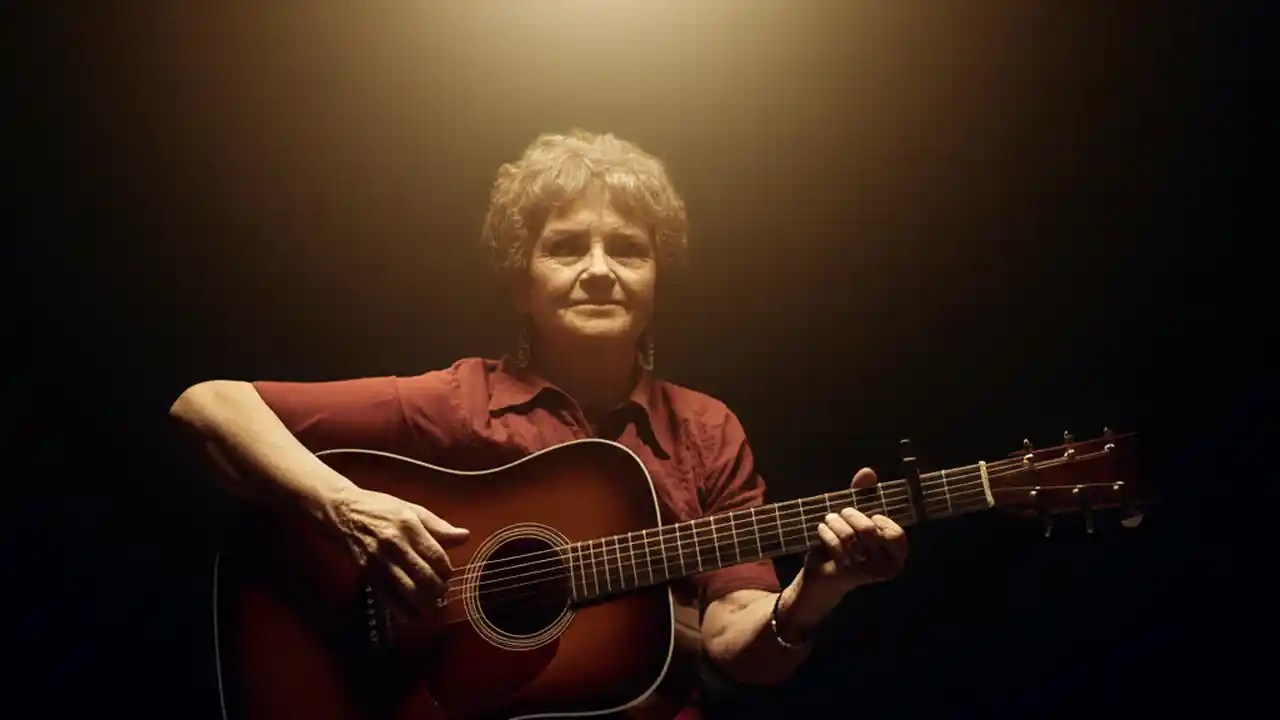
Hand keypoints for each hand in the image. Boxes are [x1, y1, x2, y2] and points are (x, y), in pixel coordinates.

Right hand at [324, 486, 469, 618]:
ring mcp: (380, 562)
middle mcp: (394, 546)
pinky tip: (415, 617)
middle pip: (424, 577)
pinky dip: (404, 612)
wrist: (345, 513)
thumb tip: (465, 536)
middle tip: (443, 591)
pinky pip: (389, 599)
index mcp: (409, 527)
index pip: (435, 556)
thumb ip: (440, 527)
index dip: (446, 570)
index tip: (448, 573)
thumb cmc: (382, 509)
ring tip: (432, 603)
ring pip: (408, 591)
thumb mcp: (413, 510)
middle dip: (439, 589)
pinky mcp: (369, 575)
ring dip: (425, 602)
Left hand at [801, 467, 907, 601]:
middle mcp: (886, 568)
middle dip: (851, 515)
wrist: (823, 575)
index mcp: (896, 555)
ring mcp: (865, 573)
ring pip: (849, 536)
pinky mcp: (844, 575)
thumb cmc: (845, 543)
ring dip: (834, 522)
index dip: (879, 520)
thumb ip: (864, 495)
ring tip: (828, 520)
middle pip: (869, 531)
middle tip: (842, 513)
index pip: (896, 534)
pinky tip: (822, 532)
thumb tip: (868, 472)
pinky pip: (835, 545)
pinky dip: (825, 533)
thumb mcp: (856, 518)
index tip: (869, 516)